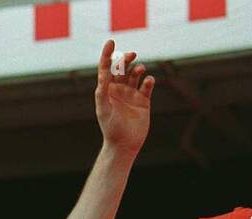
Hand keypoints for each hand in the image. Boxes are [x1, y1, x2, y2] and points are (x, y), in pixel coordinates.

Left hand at [95, 40, 153, 154]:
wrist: (124, 144)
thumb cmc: (111, 129)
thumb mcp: (104, 110)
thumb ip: (102, 92)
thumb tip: (103, 75)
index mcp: (106, 90)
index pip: (105, 68)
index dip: (107, 54)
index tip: (111, 42)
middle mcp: (118, 90)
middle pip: (122, 68)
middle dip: (126, 59)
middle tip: (132, 55)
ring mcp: (131, 94)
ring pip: (135, 74)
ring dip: (138, 68)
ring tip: (139, 70)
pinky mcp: (143, 100)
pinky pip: (148, 85)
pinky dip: (149, 80)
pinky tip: (148, 82)